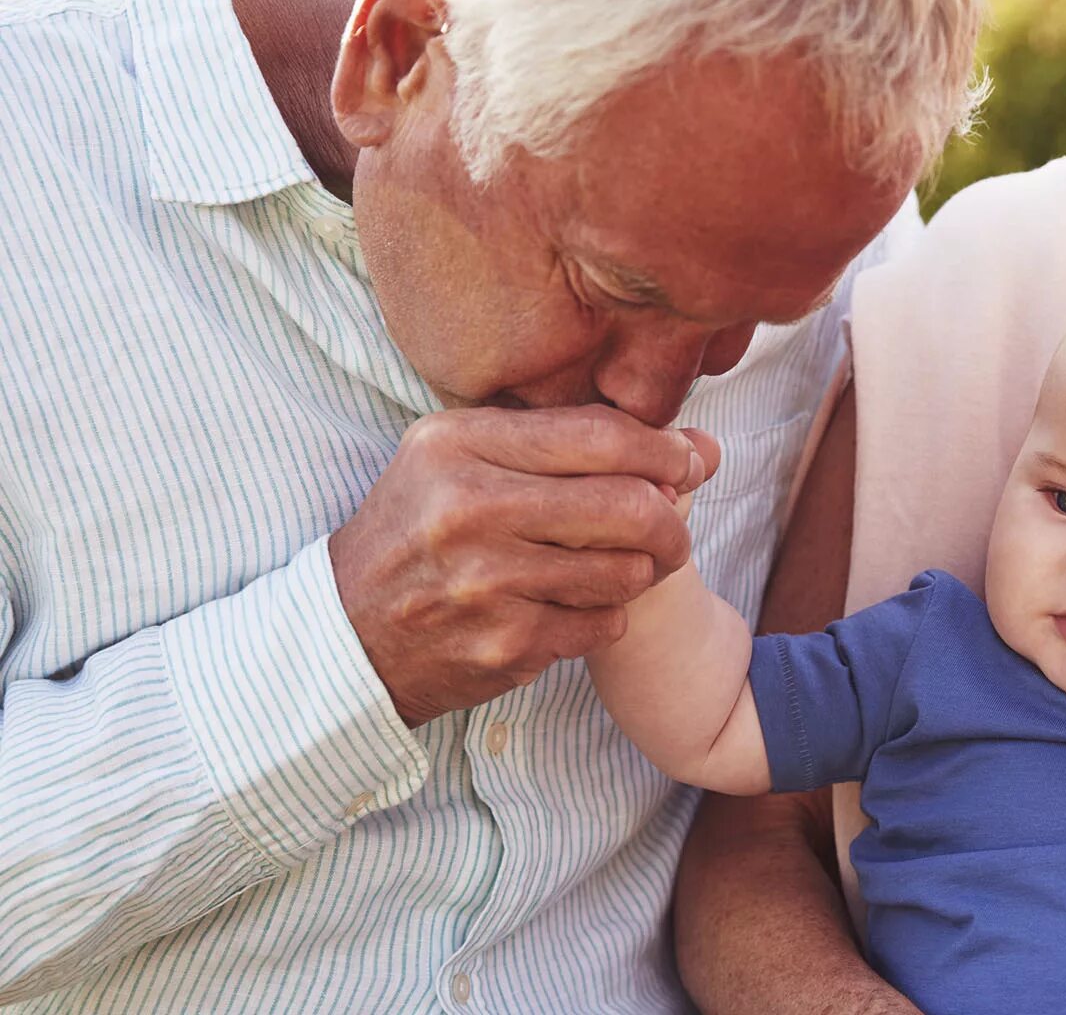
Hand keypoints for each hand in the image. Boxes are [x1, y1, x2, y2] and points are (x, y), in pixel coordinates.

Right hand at [330, 405, 721, 725]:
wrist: (345, 634)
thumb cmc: (419, 530)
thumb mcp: (463, 460)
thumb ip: (575, 443)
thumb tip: (705, 448)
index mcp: (459, 447)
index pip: (601, 436)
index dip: (664, 450)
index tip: (687, 462)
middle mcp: (469, 510)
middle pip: (630, 505)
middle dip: (673, 518)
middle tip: (673, 528)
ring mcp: (488, 583)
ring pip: (627, 570)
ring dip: (641, 571)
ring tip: (618, 565)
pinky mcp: (506, 645)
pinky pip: (604, 624)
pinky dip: (605, 616)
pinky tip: (572, 607)